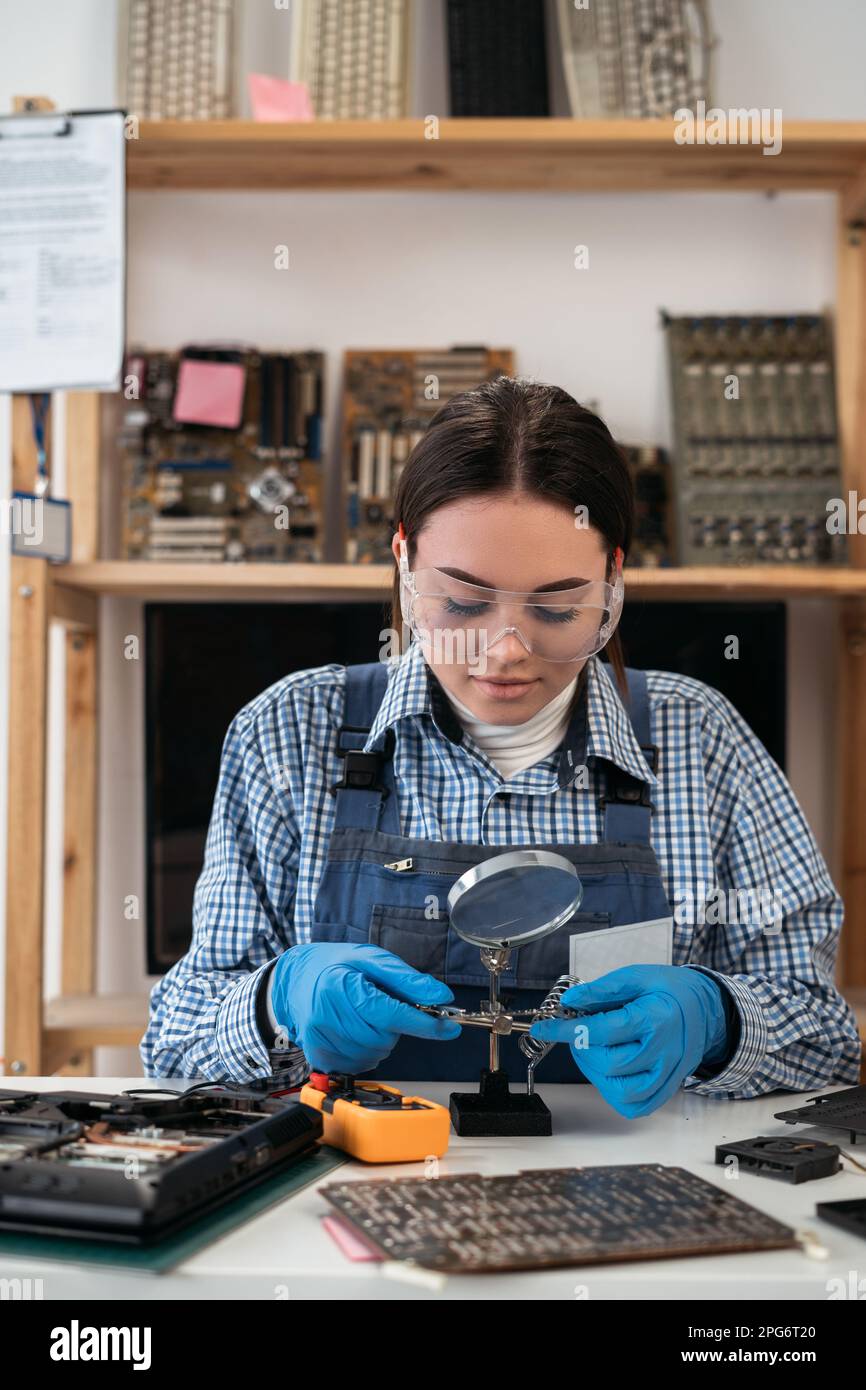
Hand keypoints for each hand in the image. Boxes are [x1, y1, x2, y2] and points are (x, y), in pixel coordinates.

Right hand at [269, 942, 460, 1075]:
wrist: (297, 980)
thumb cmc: (335, 966)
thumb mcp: (373, 960)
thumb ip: (408, 980)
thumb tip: (441, 997)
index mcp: (341, 986)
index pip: (392, 1013)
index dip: (424, 1023)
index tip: (448, 1027)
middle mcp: (326, 1016)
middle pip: (385, 1036)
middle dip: (397, 1025)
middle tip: (384, 1004)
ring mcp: (320, 1039)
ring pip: (375, 1053)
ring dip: (382, 1038)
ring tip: (367, 1015)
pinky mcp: (319, 1056)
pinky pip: (361, 1063)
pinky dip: (368, 1050)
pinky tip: (357, 1030)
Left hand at [529, 964, 730, 1117]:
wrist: (706, 1008)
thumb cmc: (670, 990)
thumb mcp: (636, 977)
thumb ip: (601, 990)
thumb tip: (570, 1001)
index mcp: (655, 1018)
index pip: (602, 1031)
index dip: (567, 1030)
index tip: (545, 1027)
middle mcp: (664, 1051)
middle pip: (610, 1064)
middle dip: (582, 1048)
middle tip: (577, 1032)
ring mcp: (668, 1074)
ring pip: (622, 1091)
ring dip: (596, 1073)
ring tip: (592, 1050)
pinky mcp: (667, 1088)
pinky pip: (636, 1106)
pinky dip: (615, 1094)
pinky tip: (608, 1071)